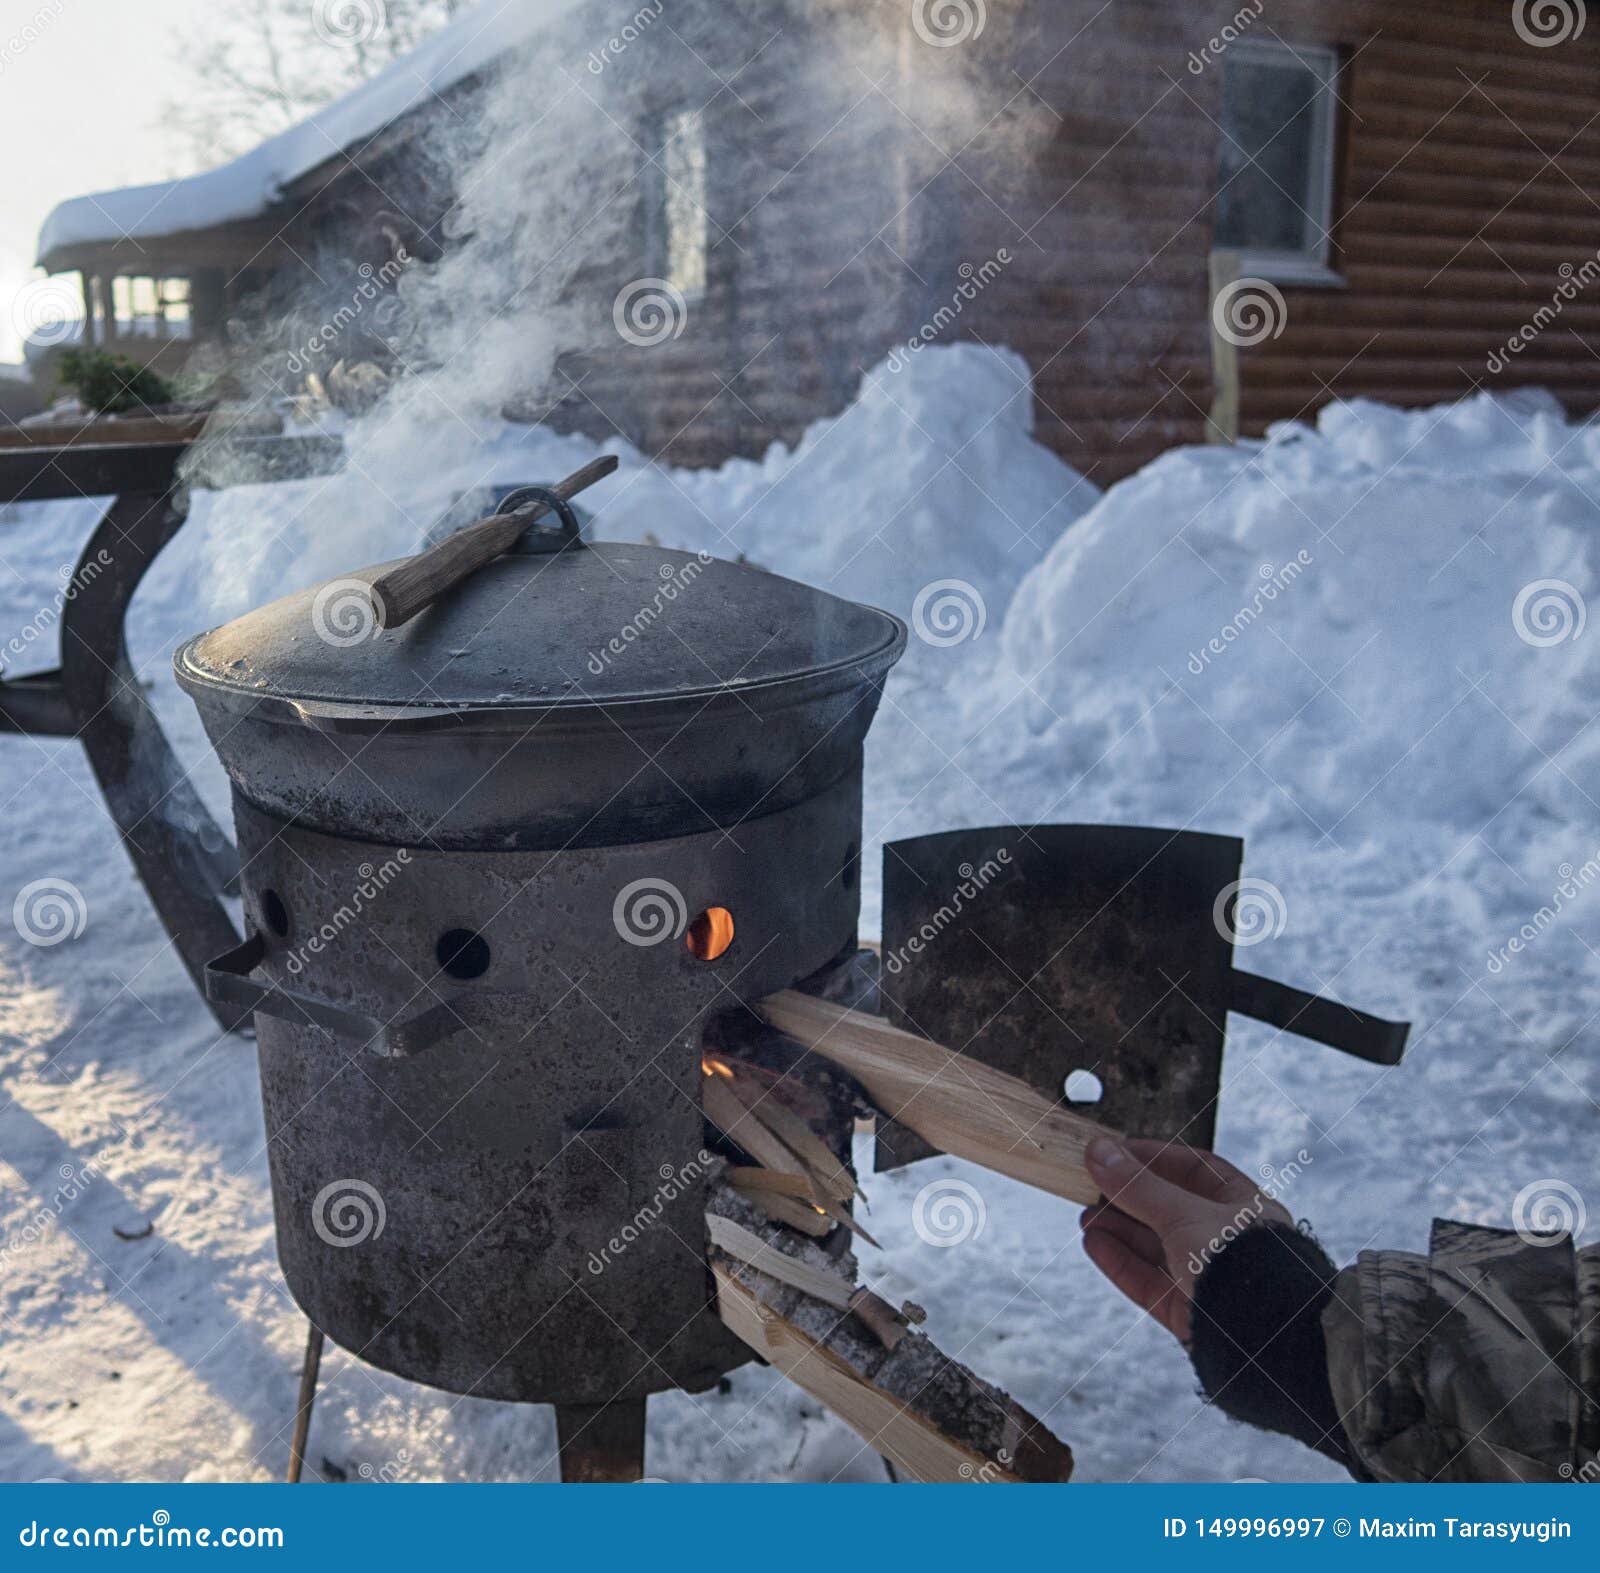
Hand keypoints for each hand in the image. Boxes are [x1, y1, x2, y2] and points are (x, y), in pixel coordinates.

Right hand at [1079, 1137, 1291, 1343]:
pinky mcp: (1191, 1314)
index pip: (1196, 1170)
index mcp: (1244, 1208)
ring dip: (1119, 1230)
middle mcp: (1228, 1242)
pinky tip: (1095, 1244)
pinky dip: (1121, 1262)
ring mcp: (1209, 1280)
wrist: (1264, 1341)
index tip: (1116, 1152)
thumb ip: (1138, 1186)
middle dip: (1128, 1198)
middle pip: (1170, 1210)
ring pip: (1156, 1248)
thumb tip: (1098, 1150)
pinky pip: (1150, 1283)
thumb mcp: (1184, 1214)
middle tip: (1091, 1186)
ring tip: (1086, 1217)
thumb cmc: (1240, 1264)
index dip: (1154, 1157)